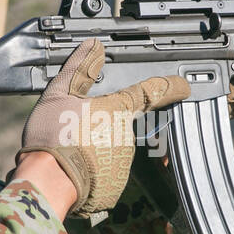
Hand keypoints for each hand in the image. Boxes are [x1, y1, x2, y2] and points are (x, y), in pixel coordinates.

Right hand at [17, 38, 188, 216]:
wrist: (50, 183)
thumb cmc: (54, 136)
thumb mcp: (60, 94)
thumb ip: (79, 70)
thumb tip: (94, 46)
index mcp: (118, 110)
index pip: (152, 92)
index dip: (171, 87)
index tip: (184, 86)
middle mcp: (128, 135)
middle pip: (125, 126)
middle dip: (106, 126)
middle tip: (80, 130)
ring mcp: (124, 163)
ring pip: (114, 151)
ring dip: (97, 150)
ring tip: (71, 151)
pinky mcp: (115, 187)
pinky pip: (106, 176)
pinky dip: (93, 172)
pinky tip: (74, 170)